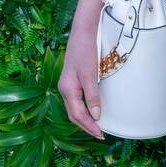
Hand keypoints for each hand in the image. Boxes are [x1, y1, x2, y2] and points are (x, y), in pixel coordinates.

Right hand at [58, 24, 104, 138]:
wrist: (83, 31)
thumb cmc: (86, 50)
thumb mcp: (91, 74)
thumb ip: (92, 95)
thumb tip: (96, 115)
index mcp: (67, 89)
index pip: (77, 115)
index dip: (89, 126)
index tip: (101, 134)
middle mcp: (64, 88)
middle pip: (74, 114)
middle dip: (86, 126)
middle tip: (100, 134)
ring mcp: (67, 84)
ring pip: (74, 108)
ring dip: (84, 119)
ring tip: (96, 127)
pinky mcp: (72, 79)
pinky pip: (76, 100)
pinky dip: (83, 109)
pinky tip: (91, 110)